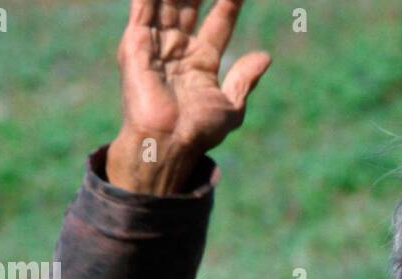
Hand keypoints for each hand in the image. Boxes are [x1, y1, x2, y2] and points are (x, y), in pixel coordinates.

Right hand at [106, 0, 271, 194]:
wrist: (168, 142)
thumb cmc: (198, 131)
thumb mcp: (231, 106)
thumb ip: (244, 79)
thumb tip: (265, 57)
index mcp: (200, 62)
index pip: (218, 22)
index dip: (230, 3)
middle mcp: (177, 50)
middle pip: (191, 6)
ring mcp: (156, 45)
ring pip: (168, 2)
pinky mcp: (136, 44)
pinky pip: (142, 7)